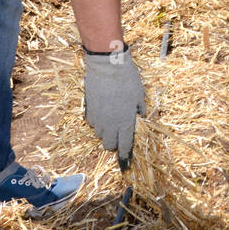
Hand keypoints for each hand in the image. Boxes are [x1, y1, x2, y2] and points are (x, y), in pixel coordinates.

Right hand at [83, 44, 145, 169]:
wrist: (107, 66)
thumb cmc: (128, 79)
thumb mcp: (140, 95)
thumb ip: (139, 109)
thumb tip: (139, 116)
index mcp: (125, 123)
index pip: (125, 146)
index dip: (125, 156)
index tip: (126, 163)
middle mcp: (110, 124)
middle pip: (109, 145)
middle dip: (114, 144)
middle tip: (119, 135)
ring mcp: (98, 118)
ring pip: (100, 134)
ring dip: (105, 132)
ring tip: (111, 120)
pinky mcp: (88, 109)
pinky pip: (92, 123)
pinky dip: (97, 122)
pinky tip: (102, 112)